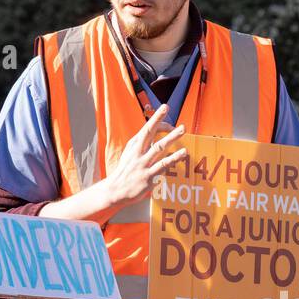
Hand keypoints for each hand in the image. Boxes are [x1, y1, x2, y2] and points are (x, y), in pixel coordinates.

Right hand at [86, 104, 187, 220]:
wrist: (115, 191)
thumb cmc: (126, 171)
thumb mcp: (130, 154)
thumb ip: (142, 144)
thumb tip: (155, 134)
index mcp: (133, 145)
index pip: (146, 128)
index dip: (157, 119)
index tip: (166, 111)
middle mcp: (137, 152)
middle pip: (149, 132)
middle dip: (158, 119)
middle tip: (167, 108)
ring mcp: (143, 164)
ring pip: (158, 147)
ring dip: (171, 137)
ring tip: (182, 129)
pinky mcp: (148, 177)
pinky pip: (163, 166)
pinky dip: (173, 158)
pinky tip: (183, 153)